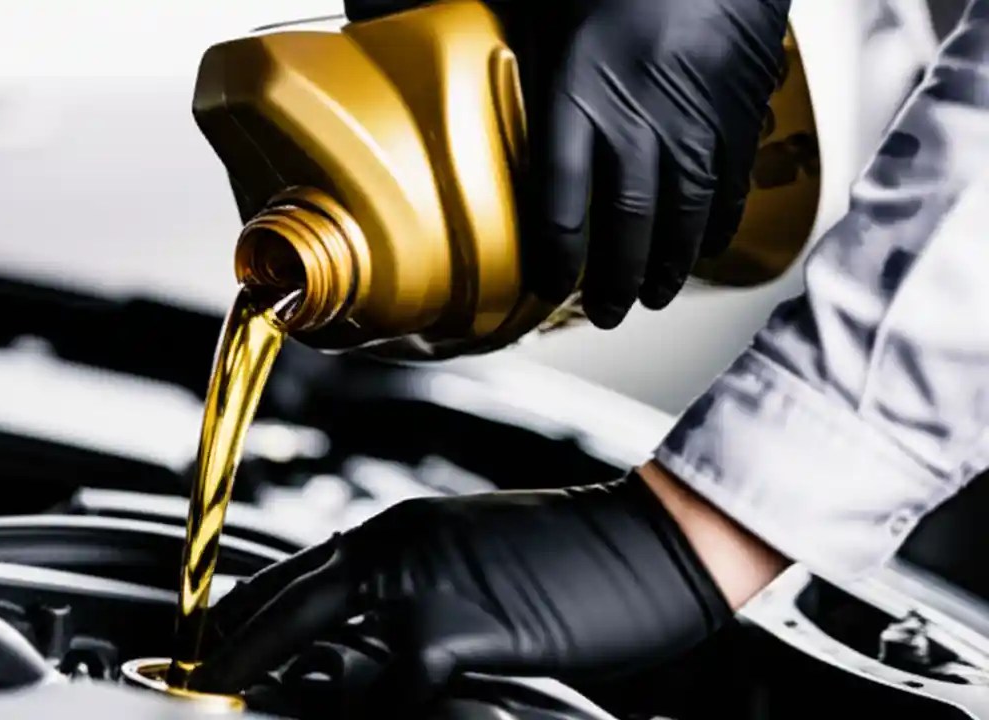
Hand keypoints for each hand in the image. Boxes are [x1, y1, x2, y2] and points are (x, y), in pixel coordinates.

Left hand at [192, 473, 734, 705]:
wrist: (654, 536)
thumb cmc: (575, 555)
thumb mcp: (473, 560)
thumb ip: (413, 592)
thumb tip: (367, 642)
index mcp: (396, 532)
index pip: (293, 574)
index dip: (244, 616)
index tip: (213, 649)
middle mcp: (393, 549)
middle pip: (281, 602)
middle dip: (231, 649)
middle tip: (197, 681)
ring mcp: (421, 587)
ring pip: (316, 644)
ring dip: (287, 684)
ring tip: (254, 703)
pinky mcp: (459, 632)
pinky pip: (389, 694)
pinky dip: (370, 714)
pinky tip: (362, 719)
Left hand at [348, 0, 791, 327]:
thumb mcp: (538, 6)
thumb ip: (493, 44)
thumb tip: (395, 33)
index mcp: (579, 95)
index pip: (560, 205)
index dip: (554, 259)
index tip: (547, 284)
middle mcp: (639, 118)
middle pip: (626, 225)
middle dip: (614, 281)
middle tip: (603, 313)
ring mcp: (696, 121)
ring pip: (684, 218)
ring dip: (666, 267)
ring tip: (650, 296)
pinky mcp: (740, 114)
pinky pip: (731, 189)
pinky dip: (715, 230)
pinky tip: (698, 252)